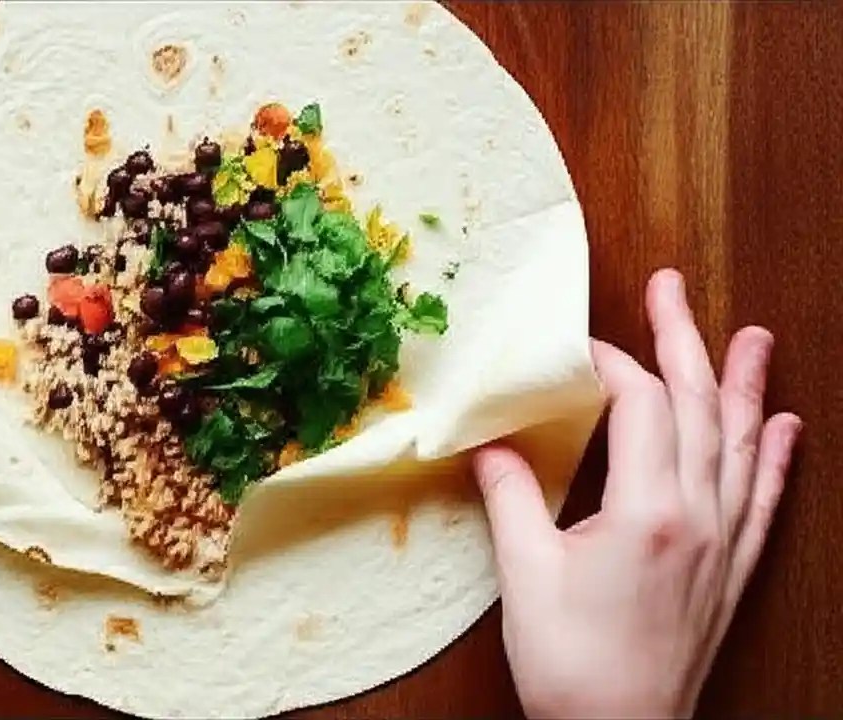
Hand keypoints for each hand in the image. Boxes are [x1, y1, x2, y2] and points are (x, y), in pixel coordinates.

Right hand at [474, 269, 800, 717]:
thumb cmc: (571, 665)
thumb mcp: (524, 575)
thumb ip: (511, 498)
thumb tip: (489, 444)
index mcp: (648, 511)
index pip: (642, 406)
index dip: (611, 363)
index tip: (576, 348)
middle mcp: (699, 517)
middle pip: (700, 407)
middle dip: (685, 339)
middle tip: (671, 286)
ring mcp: (722, 544)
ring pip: (743, 445)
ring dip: (746, 385)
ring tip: (754, 336)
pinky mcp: (730, 572)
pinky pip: (765, 501)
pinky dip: (777, 458)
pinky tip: (786, 426)